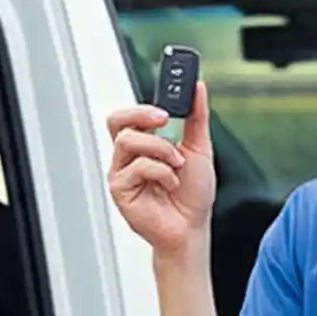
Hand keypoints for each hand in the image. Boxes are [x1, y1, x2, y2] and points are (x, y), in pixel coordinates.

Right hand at [106, 81, 216, 254]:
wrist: (193, 227)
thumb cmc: (193, 194)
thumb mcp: (199, 148)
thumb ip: (196, 117)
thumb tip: (199, 88)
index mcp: (143, 144)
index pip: (130, 114)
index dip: (143, 104)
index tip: (167, 103)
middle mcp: (128, 156)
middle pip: (117, 120)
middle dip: (141, 114)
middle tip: (164, 120)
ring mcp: (122, 172)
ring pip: (128, 140)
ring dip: (161, 149)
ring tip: (178, 164)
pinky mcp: (120, 190)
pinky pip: (137, 167)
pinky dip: (162, 172)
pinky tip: (171, 183)